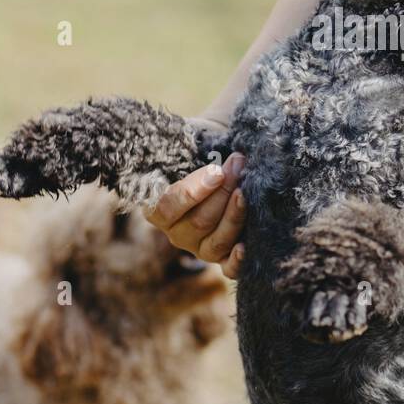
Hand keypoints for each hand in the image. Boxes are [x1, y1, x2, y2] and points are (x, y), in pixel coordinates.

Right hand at [144, 117, 246, 279]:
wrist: (223, 154)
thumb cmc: (201, 147)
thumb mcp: (184, 141)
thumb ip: (173, 143)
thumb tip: (174, 135)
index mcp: (157, 207)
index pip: (168, 207)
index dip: (193, 192)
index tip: (216, 170)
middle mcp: (176, 232)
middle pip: (198, 223)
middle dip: (221, 194)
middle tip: (239, 166)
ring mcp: (200, 247)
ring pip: (216, 242)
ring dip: (234, 216)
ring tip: (246, 191)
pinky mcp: (223, 256)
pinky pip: (228, 268)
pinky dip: (236, 261)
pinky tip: (246, 246)